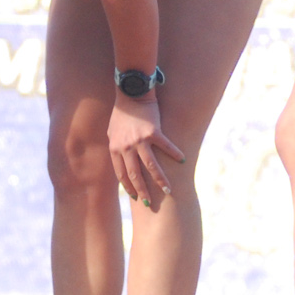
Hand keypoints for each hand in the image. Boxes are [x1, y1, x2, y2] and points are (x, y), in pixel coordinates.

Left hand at [108, 95, 183, 209]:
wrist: (131, 92)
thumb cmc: (121, 111)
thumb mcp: (112, 131)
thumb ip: (116, 145)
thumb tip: (120, 156)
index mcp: (115, 148)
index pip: (121, 173)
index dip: (128, 186)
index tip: (135, 196)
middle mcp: (126, 147)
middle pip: (135, 174)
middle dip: (143, 190)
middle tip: (149, 202)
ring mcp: (140, 140)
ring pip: (150, 166)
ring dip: (159, 179)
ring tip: (168, 190)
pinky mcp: (153, 132)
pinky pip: (166, 147)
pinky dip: (175, 154)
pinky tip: (182, 160)